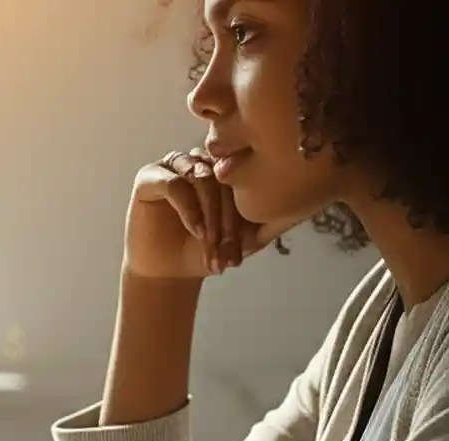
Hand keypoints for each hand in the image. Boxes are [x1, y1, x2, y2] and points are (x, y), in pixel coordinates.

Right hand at [124, 147, 300, 278]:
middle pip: (222, 175)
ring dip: (210, 214)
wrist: (169, 272)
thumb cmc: (206, 250)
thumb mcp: (243, 238)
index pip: (242, 174)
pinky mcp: (148, 177)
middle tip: (229, 250)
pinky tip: (196, 230)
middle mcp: (198, 160)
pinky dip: (189, 209)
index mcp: (222, 168)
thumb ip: (267, 222)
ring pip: (201, 177)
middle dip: (228, 216)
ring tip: (211, 242)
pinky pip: (174, 183)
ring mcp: (173, 166)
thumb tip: (299, 207)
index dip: (247, 208)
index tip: (247, 245)